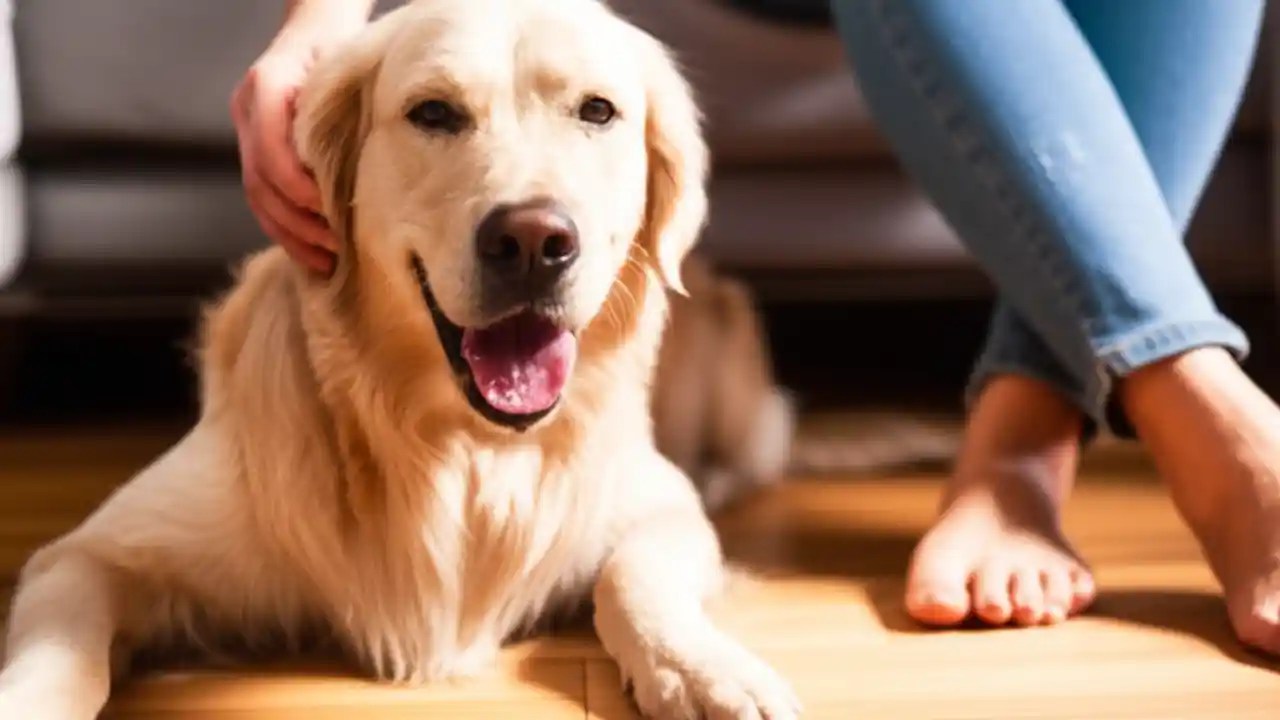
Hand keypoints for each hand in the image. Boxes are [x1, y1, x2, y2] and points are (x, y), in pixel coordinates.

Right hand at [231, 10, 365, 274]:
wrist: (316, 30)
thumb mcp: (346, 74)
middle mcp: (248, 109)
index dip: (294, 182)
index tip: (326, 207)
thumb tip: (362, 172)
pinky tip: (313, 253)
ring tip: (327, 260)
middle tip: (335, 246)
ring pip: (257, 195)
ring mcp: (246, 130)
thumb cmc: (342, 52)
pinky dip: (287, 230)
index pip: (269, 145)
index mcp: (266, 84)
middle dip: (296, 220)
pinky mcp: (254, 151)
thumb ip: (340, 116)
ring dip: (291, 234)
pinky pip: (262, 199)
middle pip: (260, 178)